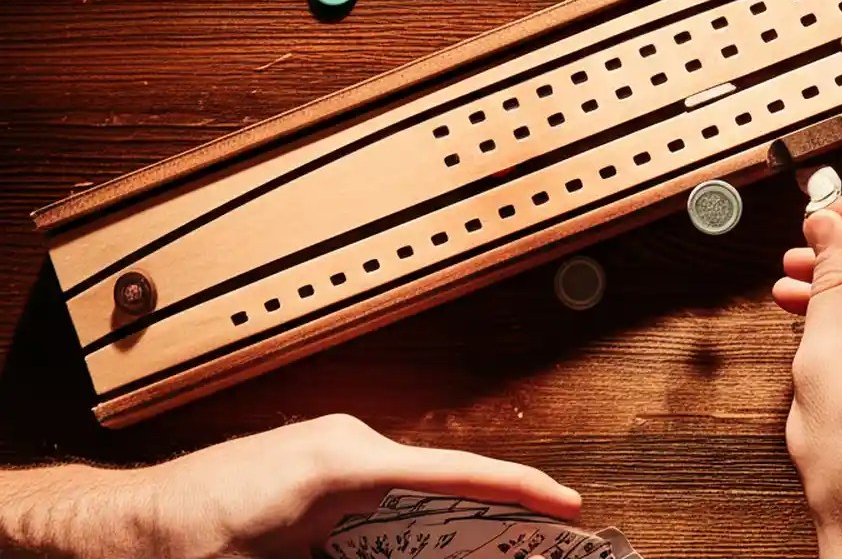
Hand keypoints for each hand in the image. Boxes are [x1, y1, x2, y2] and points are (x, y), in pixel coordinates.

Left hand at [0, 414, 579, 557]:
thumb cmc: (184, 541)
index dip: (519, 489)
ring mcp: (334, 446)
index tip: (567, 505)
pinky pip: (386, 489)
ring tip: (491, 541)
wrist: (127, 519)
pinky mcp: (320, 461)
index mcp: (343, 462)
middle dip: (494, 512)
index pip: (453, 473)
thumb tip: (411, 549)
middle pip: (444, 481)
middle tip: (543, 535)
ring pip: (416, 488)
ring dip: (448, 521)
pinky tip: (421, 544)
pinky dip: (413, 518)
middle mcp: (346, 441)